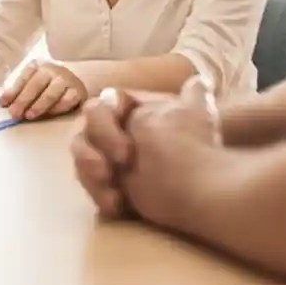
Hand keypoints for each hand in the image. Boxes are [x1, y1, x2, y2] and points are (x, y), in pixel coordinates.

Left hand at [0, 59, 86, 119]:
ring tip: (29, 115)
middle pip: (36, 85)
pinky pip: (67, 100)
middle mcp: (52, 70)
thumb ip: (18, 92)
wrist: (76, 83)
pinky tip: (50, 114)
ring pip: (51, 92)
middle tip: (15, 114)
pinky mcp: (78, 91)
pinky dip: (58, 107)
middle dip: (23, 100)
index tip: (3, 104)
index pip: (23, 78)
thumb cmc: (49, 86)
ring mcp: (66, 80)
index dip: (12, 92)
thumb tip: (2, 103)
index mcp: (37, 66)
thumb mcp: (33, 85)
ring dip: (39, 105)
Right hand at [72, 78, 219, 220]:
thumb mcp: (197, 117)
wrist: (204, 191)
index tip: (124, 147)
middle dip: (90, 151)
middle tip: (112, 167)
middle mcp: (112, 133)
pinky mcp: (108, 186)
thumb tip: (200, 80)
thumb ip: (193, 96)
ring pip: (82, 160)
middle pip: (83, 134)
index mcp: (127, 112)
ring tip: (111, 188)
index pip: (99, 109)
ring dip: (89, 173)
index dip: (103, 124)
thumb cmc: (195, 150)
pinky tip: (117, 204)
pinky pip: (90, 187)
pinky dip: (100, 194)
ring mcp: (108, 161)